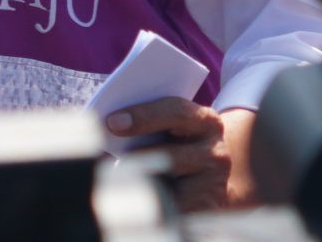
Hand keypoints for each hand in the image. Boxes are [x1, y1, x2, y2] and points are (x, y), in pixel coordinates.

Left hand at [104, 99, 255, 211]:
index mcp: (206, 122)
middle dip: (136, 156)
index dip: (144, 116)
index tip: (112, 122)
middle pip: (170, 153)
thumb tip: (111, 127)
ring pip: (169, 185)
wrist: (212, 184)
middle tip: (107, 156)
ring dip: (140, 182)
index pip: (176, 112)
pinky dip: (150, 203)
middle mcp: (215, 151)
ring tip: (116, 179)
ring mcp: (213, 182)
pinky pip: (172, 208)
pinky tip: (134, 200)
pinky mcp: (205, 208)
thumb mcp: (175, 130)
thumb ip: (152, 124)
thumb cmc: (181, 148)